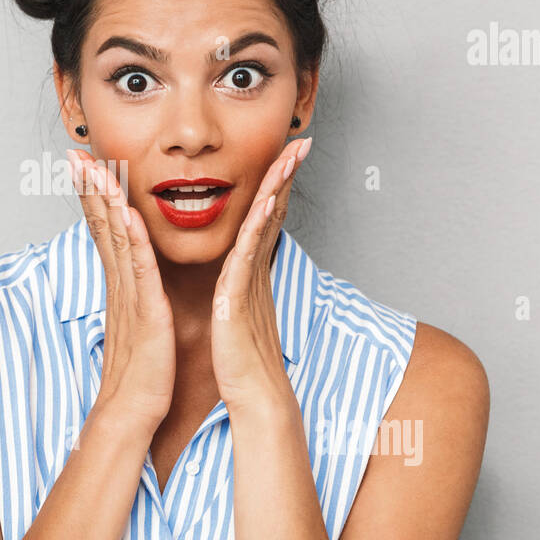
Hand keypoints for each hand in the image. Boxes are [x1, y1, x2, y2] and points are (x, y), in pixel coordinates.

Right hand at [67, 149, 175, 433]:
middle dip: (90, 188)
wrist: (132, 415)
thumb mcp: (136, 326)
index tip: (85, 166)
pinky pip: (138, 270)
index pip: (104, 232)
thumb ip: (134, 299)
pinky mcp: (146, 313)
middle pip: (101, 227)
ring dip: (105, 201)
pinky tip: (125, 213)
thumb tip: (132, 283)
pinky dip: (132, 240)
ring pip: (116, 239)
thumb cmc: (140, 375)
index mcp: (120, 287)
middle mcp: (119, 286)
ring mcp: (130, 298)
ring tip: (94, 168)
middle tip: (77, 153)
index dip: (93, 197)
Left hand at [210, 137, 311, 415]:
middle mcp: (256, 270)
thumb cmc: (243, 360)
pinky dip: (257, 226)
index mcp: (251, 272)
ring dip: (278, 188)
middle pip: (274, 211)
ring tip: (291, 156)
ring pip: (266, 224)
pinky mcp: (239, 297)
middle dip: (286, 175)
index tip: (285, 154)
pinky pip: (249, 255)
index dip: (276, 185)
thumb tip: (239, 274)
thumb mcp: (238, 312)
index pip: (266, 217)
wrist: (254, 397)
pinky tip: (264, 203)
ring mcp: (251, 281)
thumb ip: (240, 288)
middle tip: (300, 142)